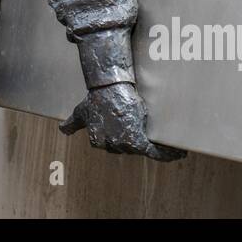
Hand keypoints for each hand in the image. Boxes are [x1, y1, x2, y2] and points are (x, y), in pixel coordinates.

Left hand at [59, 81, 184, 161]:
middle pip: (127, 147)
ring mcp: (124, 145)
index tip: (127, 126)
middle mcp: (110, 146)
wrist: (110, 87)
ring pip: (140, 149)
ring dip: (153, 146)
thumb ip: (72, 124)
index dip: (120, 134)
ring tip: (167, 144)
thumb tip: (62, 130)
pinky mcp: (138, 141)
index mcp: (97, 141)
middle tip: (141, 124)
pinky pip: (154, 152)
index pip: (112, 144)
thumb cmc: (96, 98)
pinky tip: (178, 154)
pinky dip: (166, 154)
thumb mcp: (82, 111)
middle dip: (134, 137)